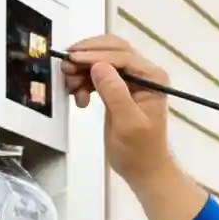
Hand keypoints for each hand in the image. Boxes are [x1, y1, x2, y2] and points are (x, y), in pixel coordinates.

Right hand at [61, 34, 173, 187]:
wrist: (143, 169)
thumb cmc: (140, 150)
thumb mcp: (128, 124)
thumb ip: (115, 94)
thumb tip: (98, 66)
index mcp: (153, 78)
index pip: (123, 56)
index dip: (96, 55)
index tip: (72, 59)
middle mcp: (144, 73)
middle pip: (112, 50)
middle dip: (87, 56)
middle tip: (66, 67)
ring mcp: (131, 80)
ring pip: (102, 61)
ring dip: (83, 70)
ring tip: (71, 88)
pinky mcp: (118, 89)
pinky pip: (97, 75)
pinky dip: (84, 82)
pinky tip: (79, 98)